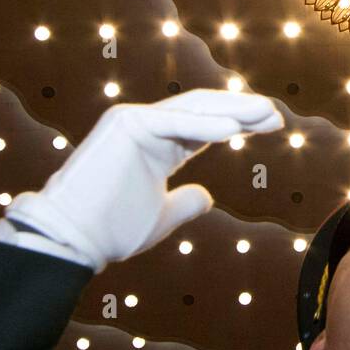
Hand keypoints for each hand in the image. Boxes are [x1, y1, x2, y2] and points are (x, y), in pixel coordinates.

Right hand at [2, 89, 283, 271]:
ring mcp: (134, 119)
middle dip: (243, 109)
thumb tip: (208, 197)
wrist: (72, 241)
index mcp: (157, 144)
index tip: (274, 124)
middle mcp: (146, 125)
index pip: (207, 125)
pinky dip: (205, 124)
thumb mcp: (161, 217)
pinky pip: (173, 121)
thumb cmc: (111, 230)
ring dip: (232, 110)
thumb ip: (185, 203)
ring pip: (192, 109)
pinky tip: (235, 128)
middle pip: (204, 109)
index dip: (241, 122)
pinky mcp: (125, 123)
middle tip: (277, 115)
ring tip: (266, 115)